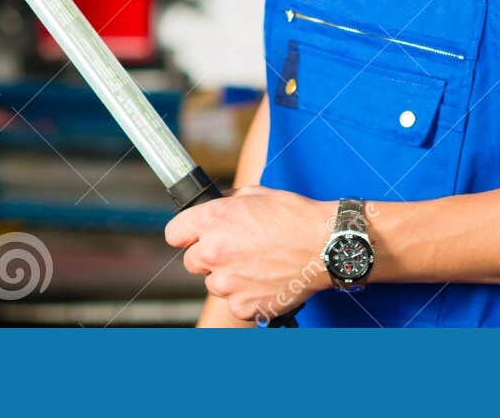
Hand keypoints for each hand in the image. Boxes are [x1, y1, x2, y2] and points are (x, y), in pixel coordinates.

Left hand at [164, 186, 335, 322]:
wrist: (325, 245)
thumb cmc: (296, 217)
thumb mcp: (257, 194)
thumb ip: (229, 203)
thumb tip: (216, 208)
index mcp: (213, 221)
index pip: (174, 233)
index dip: (187, 234)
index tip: (196, 236)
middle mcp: (214, 253)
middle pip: (192, 262)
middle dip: (211, 257)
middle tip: (239, 250)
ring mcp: (227, 283)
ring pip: (215, 284)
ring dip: (230, 277)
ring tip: (260, 265)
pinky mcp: (243, 306)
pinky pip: (235, 303)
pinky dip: (248, 296)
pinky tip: (267, 281)